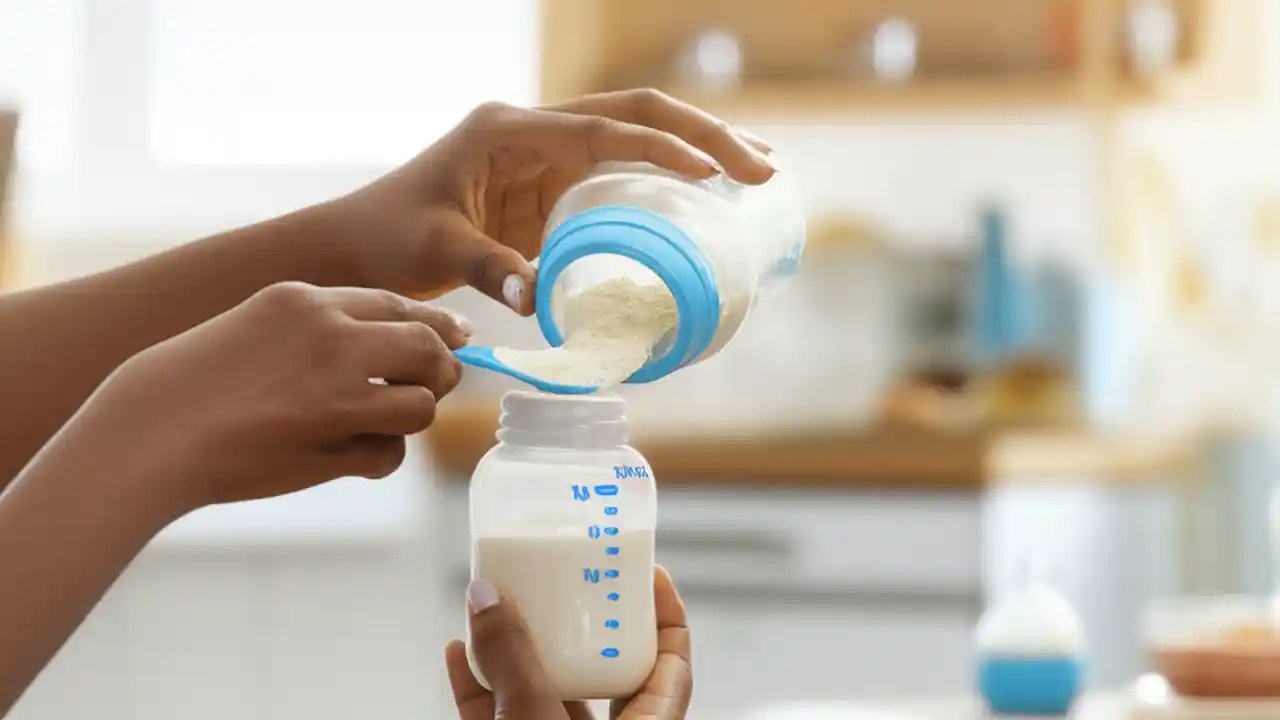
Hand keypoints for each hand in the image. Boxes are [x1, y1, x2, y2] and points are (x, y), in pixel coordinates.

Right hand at [76, 281, 467, 510]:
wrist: (152, 431)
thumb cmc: (199, 382)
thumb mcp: (260, 326)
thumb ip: (324, 327)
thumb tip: (398, 339)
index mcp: (307, 301)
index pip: (398, 305)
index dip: (436, 324)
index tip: (457, 336)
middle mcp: (331, 336)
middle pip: (429, 346)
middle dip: (442, 369)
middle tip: (434, 385)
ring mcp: (336, 390)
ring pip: (422, 403)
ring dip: (410, 418)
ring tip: (378, 424)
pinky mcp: (333, 444)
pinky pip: (390, 454)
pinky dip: (378, 459)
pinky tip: (347, 458)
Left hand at [323, 89, 776, 313]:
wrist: (357, 243)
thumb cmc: (387, 237)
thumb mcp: (436, 249)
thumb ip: (488, 269)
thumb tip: (541, 302)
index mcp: (508, 130)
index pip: (602, 128)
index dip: (663, 147)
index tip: (714, 172)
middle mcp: (533, 129)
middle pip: (635, 113)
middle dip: (703, 135)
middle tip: (763, 168)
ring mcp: (544, 154)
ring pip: (634, 134)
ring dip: (695, 146)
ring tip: (757, 170)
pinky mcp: (548, 184)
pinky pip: (618, 170)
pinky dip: (663, 178)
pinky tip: (702, 196)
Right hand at [445, 566, 691, 719]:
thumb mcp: (536, 719)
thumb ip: (514, 663)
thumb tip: (486, 596)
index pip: (674, 664)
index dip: (667, 617)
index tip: (649, 572)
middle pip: (600, 668)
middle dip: (572, 623)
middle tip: (559, 578)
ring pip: (543, 693)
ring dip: (514, 651)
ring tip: (495, 605)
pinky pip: (498, 718)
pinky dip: (479, 689)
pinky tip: (458, 655)